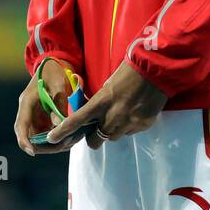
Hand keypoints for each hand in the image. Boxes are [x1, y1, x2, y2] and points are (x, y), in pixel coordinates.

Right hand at [14, 57, 85, 155]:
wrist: (53, 65)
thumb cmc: (54, 72)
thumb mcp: (59, 84)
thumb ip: (58, 104)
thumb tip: (59, 125)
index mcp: (26, 102)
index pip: (21, 126)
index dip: (24, 141)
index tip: (32, 152)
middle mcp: (28, 112)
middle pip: (30, 137)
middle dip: (46, 146)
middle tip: (65, 144)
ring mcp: (35, 117)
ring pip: (40, 138)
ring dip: (54, 143)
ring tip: (72, 140)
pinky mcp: (43, 119)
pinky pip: (48, 134)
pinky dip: (58, 138)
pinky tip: (72, 136)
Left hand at [46, 60, 168, 149]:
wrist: (156, 70)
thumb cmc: (130, 72)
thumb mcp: (109, 85)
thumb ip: (100, 103)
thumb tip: (95, 116)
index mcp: (101, 101)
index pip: (77, 120)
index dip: (63, 131)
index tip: (52, 138)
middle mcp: (113, 116)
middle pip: (95, 140)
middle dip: (93, 137)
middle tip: (96, 129)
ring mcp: (128, 123)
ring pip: (113, 138)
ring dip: (112, 131)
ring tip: (121, 114)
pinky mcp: (142, 125)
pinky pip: (129, 132)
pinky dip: (128, 126)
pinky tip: (134, 112)